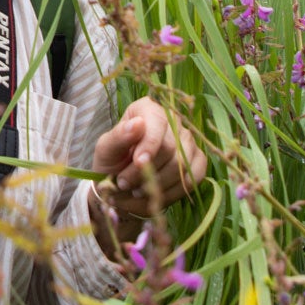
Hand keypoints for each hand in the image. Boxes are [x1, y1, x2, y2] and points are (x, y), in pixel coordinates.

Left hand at [89, 96, 205, 246]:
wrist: (121, 183)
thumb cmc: (112, 160)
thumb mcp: (106, 149)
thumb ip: (119, 137)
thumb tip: (137, 124)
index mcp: (148, 109)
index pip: (158, 122)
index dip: (150, 144)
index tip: (138, 163)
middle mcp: (174, 121)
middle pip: (170, 147)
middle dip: (147, 171)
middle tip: (124, 183)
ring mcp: (189, 141)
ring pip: (182, 166)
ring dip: (157, 185)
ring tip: (135, 192)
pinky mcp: (198, 162)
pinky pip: (192, 179)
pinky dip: (172, 192)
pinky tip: (154, 196)